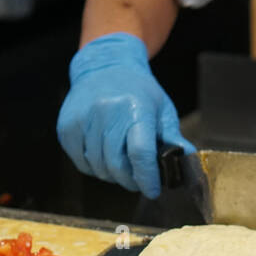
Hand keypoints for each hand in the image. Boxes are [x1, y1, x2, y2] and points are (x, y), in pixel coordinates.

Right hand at [57, 32, 195, 198]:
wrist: (105, 66)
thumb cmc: (137, 90)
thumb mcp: (161, 109)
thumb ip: (172, 137)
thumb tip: (188, 160)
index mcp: (135, 108)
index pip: (140, 153)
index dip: (146, 177)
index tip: (152, 190)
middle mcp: (107, 112)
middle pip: (117, 164)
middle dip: (129, 180)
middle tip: (137, 181)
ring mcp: (84, 119)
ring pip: (98, 167)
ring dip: (111, 175)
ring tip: (120, 166)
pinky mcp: (67, 126)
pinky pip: (81, 163)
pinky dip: (93, 168)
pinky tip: (102, 156)